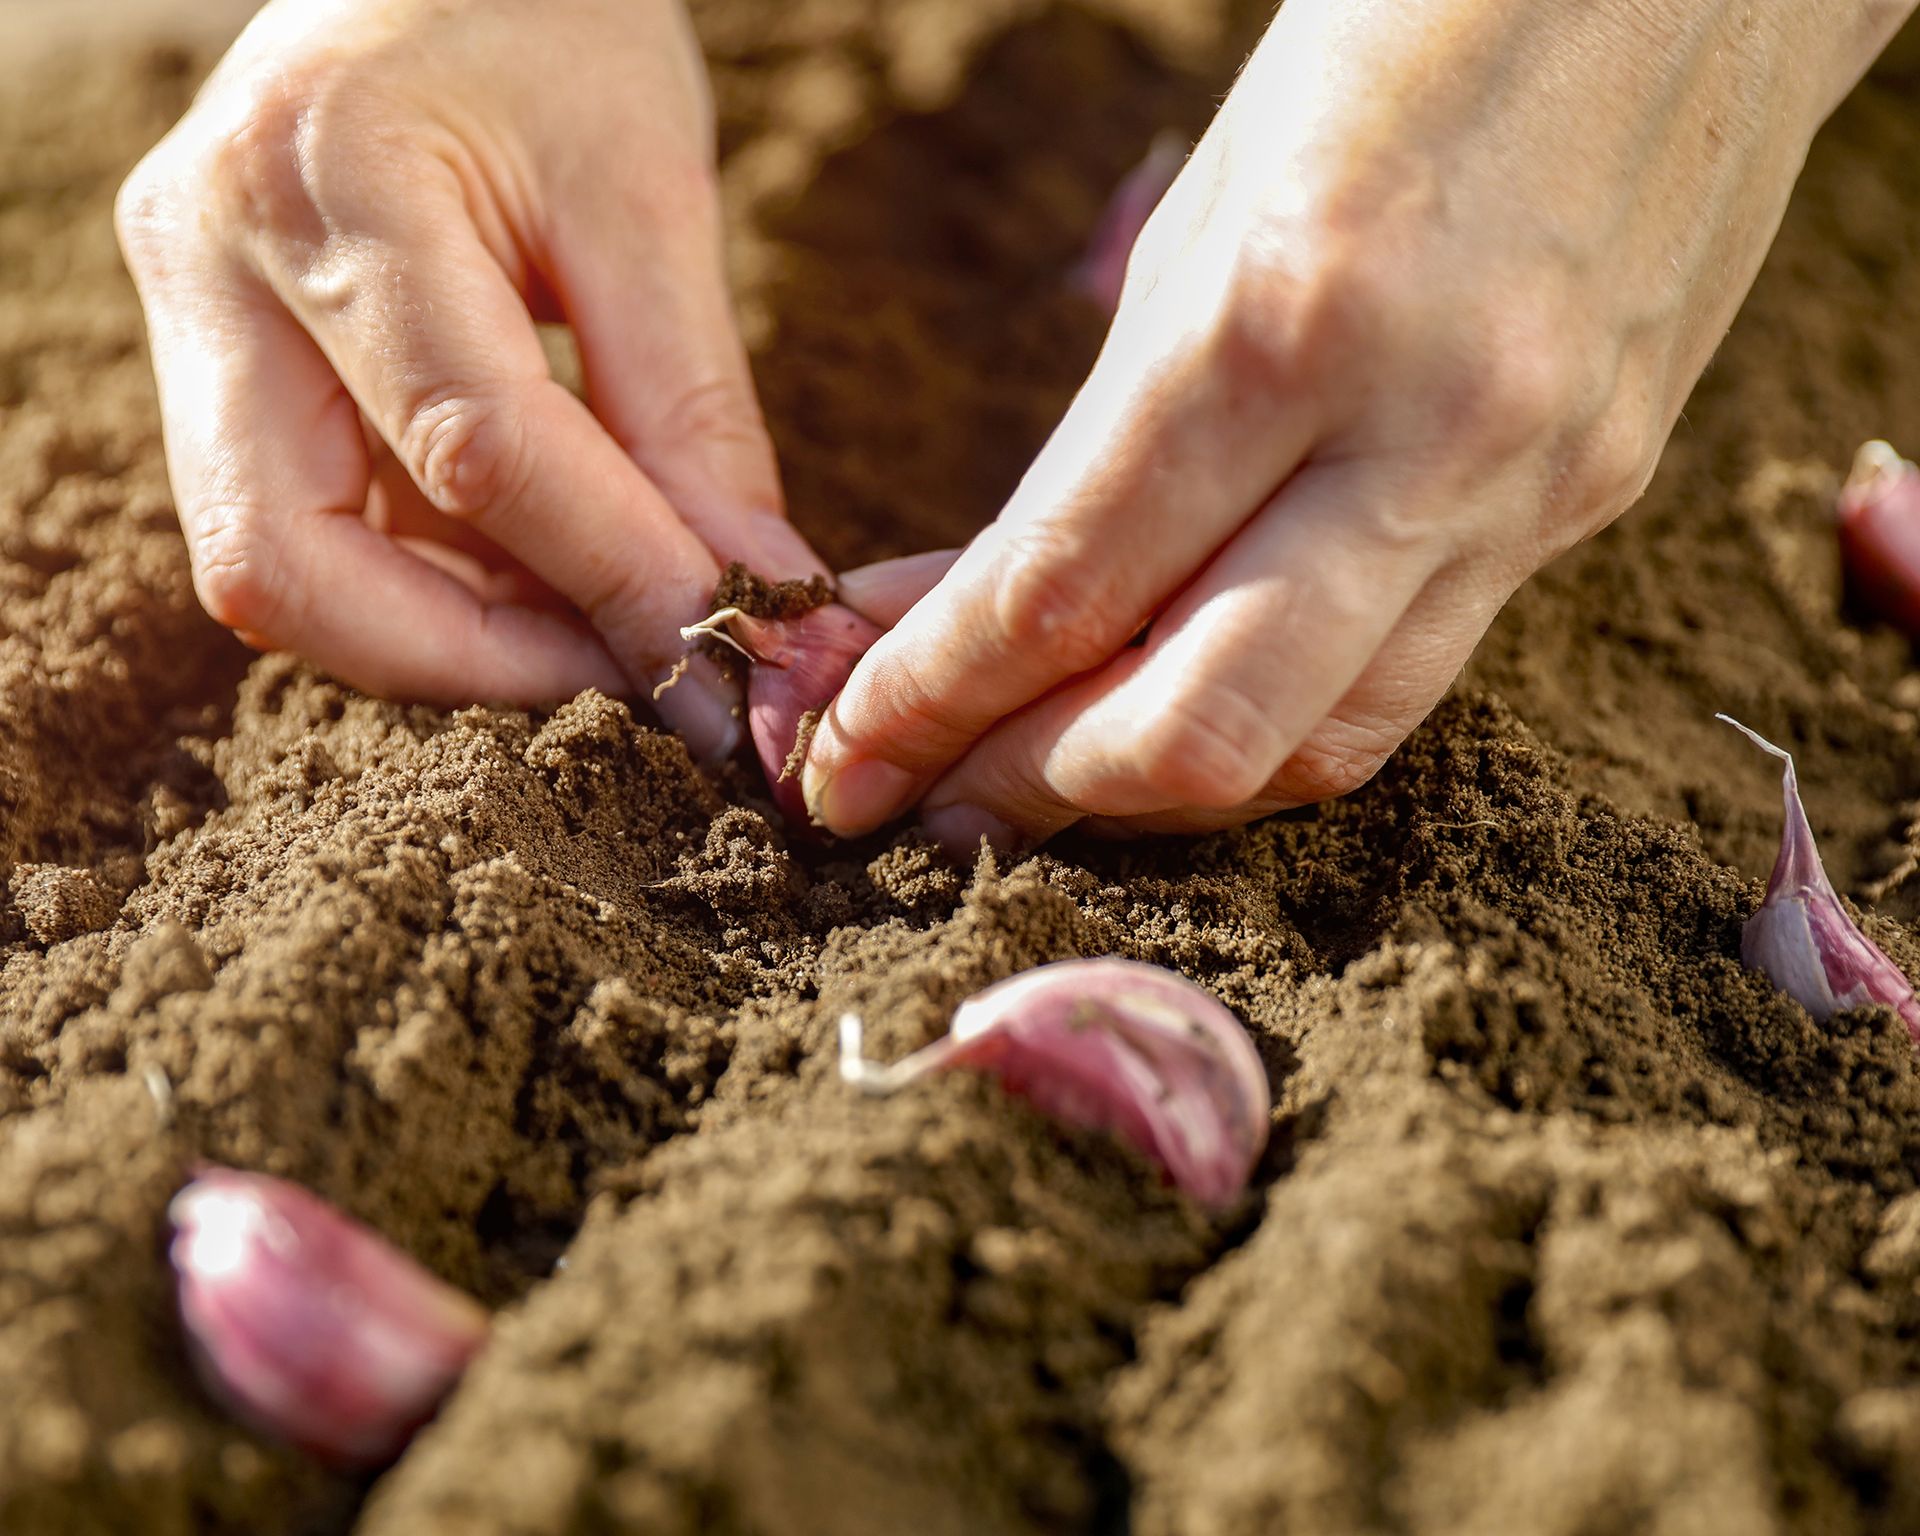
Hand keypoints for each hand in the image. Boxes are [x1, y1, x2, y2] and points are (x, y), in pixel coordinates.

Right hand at [116, 0, 822, 758]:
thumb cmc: (551, 23)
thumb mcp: (649, 193)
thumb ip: (691, 413)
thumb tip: (742, 606)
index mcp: (327, 178)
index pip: (469, 444)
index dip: (608, 578)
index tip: (723, 657)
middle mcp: (210, 260)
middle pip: (289, 564)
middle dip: (474, 659)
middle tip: (635, 669)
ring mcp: (193, 318)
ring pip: (285, 573)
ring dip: (459, 636)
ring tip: (607, 614)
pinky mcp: (217, 362)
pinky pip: (313, 533)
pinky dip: (438, 587)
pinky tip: (547, 571)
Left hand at [805, 0, 1914, 846]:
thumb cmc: (1391, 51)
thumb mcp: (1200, 227)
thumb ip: (1093, 450)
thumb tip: (964, 608)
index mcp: (1283, 320)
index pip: (1065, 592)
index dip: (931, 706)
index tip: (846, 767)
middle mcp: (1423, 434)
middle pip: (1202, 731)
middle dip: (1036, 788)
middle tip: (935, 800)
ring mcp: (1530, 486)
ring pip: (1320, 746)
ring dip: (1158, 789)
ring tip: (1045, 771)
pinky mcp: (1592, 506)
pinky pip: (1409, 680)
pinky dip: (1274, 720)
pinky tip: (1188, 704)